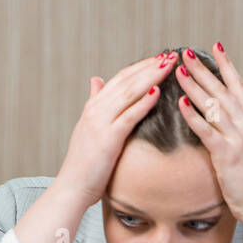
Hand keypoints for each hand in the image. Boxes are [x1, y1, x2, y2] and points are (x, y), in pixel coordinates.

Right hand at [55, 51, 177, 210]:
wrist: (72, 187)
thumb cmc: (84, 164)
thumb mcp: (88, 128)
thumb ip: (95, 103)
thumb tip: (96, 80)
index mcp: (93, 107)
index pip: (120, 78)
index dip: (141, 66)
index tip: (160, 58)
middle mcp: (96, 109)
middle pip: (127, 81)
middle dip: (150, 66)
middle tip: (170, 55)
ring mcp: (100, 122)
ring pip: (129, 93)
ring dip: (150, 77)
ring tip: (169, 66)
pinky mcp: (107, 138)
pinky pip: (128, 116)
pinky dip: (143, 102)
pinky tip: (157, 92)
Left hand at [173, 43, 242, 224]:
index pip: (239, 86)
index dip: (227, 66)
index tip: (216, 47)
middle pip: (222, 92)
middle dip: (203, 71)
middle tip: (185, 53)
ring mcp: (238, 139)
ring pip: (213, 107)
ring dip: (194, 87)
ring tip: (179, 71)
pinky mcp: (226, 155)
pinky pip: (207, 131)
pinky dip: (193, 116)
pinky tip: (180, 103)